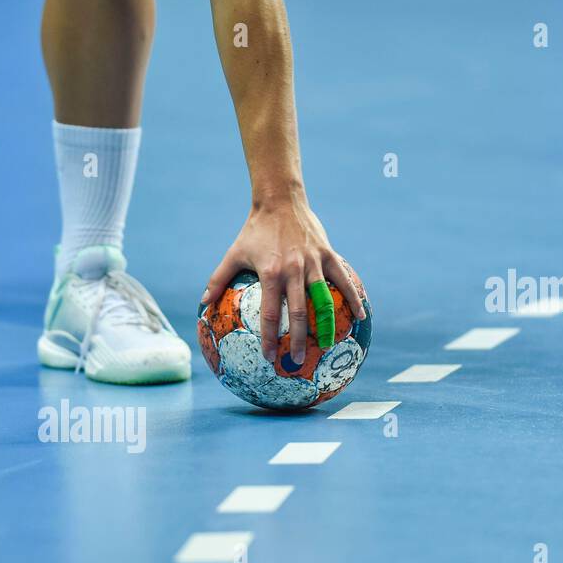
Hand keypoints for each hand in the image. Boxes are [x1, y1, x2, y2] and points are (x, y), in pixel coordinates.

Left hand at [202, 195, 364, 365]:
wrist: (280, 200)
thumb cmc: (254, 230)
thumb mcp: (233, 254)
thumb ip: (217, 279)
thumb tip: (202, 302)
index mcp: (270, 273)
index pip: (271, 313)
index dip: (270, 337)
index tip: (269, 357)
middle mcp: (293, 270)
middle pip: (299, 313)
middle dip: (299, 340)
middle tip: (298, 361)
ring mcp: (313, 263)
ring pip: (324, 300)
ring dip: (328, 325)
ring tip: (329, 345)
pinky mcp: (328, 255)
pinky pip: (343, 280)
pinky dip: (354, 299)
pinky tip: (360, 317)